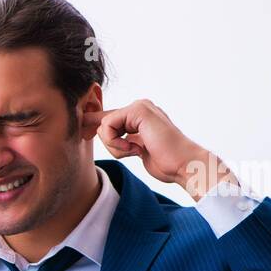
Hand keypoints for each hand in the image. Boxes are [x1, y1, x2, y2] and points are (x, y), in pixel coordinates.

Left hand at [86, 100, 234, 199]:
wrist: (183, 164)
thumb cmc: (164, 162)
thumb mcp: (136, 148)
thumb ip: (120, 138)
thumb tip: (95, 131)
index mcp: (139, 116)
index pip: (108, 120)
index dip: (96, 129)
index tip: (86, 135)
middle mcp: (139, 108)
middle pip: (103, 124)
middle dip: (110, 144)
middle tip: (132, 152)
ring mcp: (140, 107)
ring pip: (104, 126)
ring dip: (115, 146)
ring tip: (136, 150)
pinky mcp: (139, 110)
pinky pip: (108, 126)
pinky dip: (116, 143)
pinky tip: (135, 149)